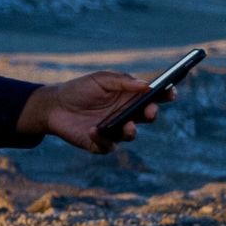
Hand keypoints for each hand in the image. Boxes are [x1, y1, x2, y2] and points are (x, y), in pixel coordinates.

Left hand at [19, 70, 171, 153]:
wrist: (54, 106)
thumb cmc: (80, 89)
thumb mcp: (101, 79)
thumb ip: (123, 81)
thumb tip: (146, 85)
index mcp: (131, 97)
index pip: (153, 97)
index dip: (165, 95)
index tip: (171, 92)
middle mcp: (127, 115)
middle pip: (147, 116)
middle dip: (151, 113)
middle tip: (150, 110)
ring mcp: (115, 131)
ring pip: (131, 134)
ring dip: (131, 131)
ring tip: (127, 126)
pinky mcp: (101, 144)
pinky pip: (107, 145)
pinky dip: (101, 139)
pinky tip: (93, 130)